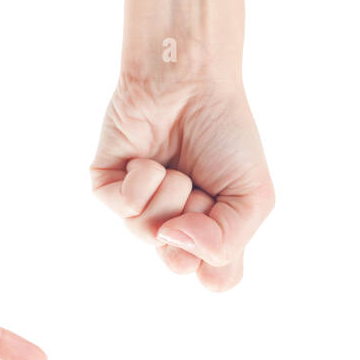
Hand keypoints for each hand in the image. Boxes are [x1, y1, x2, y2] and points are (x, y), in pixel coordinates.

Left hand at [91, 77, 273, 291]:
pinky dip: (144, 181)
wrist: (193, 79)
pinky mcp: (107, 189)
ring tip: (176, 168)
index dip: (220, 255)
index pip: (214, 280)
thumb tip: (176, 243)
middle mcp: (169, 230)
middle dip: (196, 221)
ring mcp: (137, 212)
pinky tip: (149, 159)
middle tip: (200, 187)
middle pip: (177, 264)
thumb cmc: (226, 134)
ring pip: (149, 235)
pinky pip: (125, 208)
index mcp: (205, 236)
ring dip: (172, 195)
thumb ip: (229, 244)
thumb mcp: (253, 197)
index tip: (224, 213)